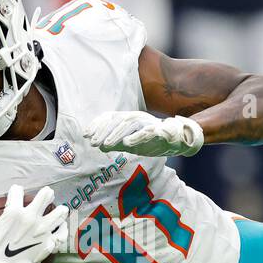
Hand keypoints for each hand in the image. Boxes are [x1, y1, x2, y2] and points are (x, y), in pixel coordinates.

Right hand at [0, 184, 65, 262]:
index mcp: (13, 212)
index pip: (18, 191)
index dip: (16, 190)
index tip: (16, 193)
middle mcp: (31, 218)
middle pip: (45, 196)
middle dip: (46, 194)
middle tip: (46, 195)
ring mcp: (42, 230)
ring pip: (60, 212)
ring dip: (59, 211)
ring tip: (60, 210)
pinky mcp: (49, 242)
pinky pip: (63, 232)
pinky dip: (63, 229)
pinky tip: (61, 228)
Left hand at [83, 110, 203, 156]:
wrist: (177, 140)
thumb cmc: (151, 140)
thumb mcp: (130, 141)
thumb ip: (115, 142)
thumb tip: (98, 145)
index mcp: (129, 119)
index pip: (110, 118)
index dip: (97, 125)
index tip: (85, 135)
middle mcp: (137, 118)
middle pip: (117, 120)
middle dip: (103, 131)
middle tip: (93, 143)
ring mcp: (148, 123)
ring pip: (129, 124)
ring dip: (116, 134)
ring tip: (106, 145)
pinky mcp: (159, 131)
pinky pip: (147, 132)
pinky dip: (136, 137)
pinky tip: (127, 144)